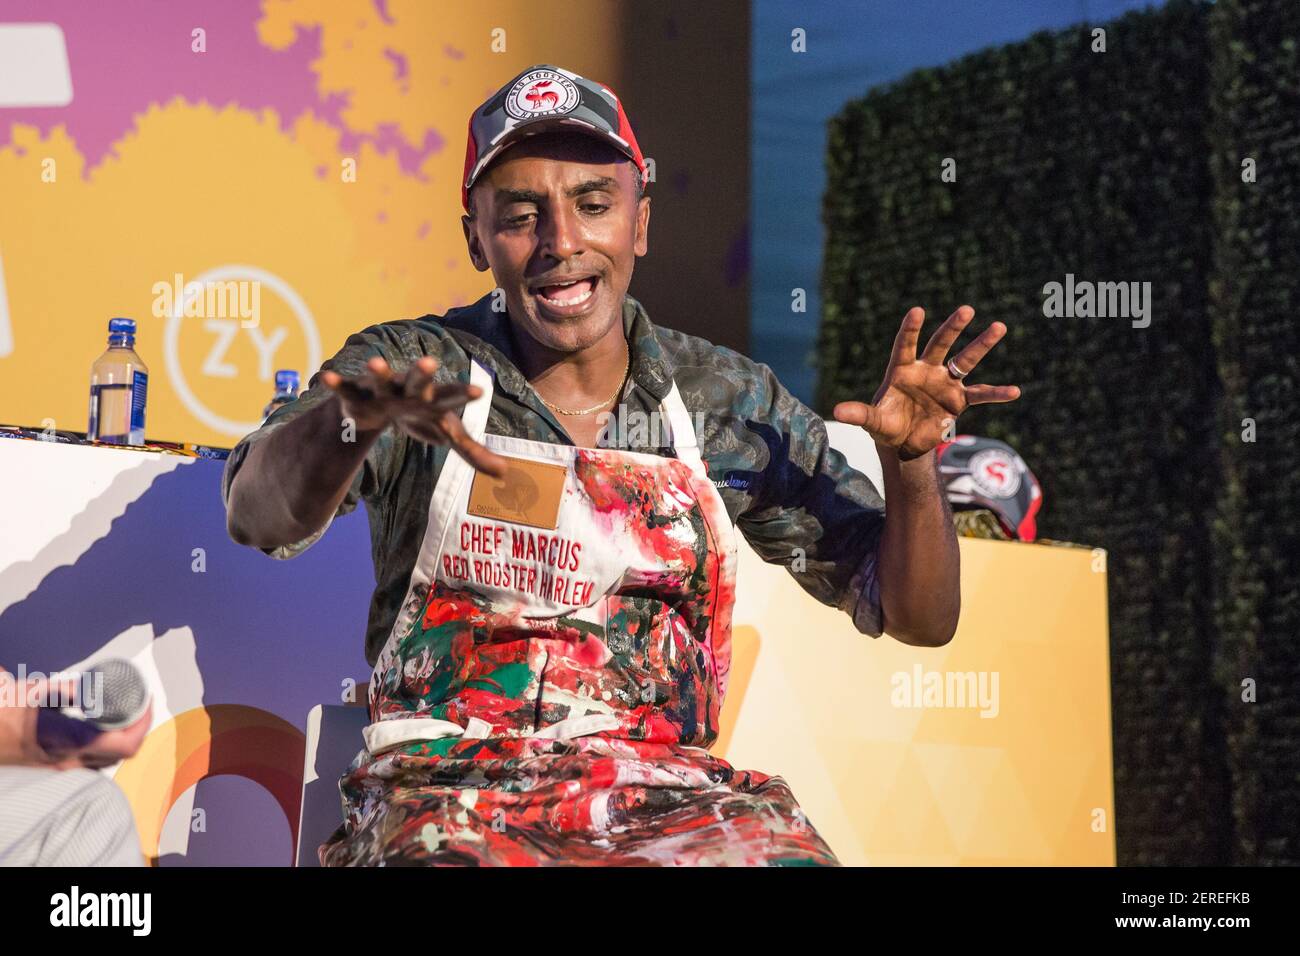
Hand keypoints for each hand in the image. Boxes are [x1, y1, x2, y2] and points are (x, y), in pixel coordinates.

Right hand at [0, 667, 151, 769]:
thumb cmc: (0, 711)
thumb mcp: (34, 692)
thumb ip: (68, 690)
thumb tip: (94, 687)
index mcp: (67, 739)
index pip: (123, 743)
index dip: (142, 723)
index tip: (145, 700)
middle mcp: (68, 759)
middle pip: (122, 754)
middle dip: (137, 728)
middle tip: (139, 703)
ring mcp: (60, 767)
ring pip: (108, 760)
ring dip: (123, 737)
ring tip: (126, 712)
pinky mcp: (53, 767)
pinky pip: (91, 762)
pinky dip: (106, 745)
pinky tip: (103, 726)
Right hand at [321, 355, 507, 477]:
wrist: (383, 404)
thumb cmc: (420, 416)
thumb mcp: (446, 432)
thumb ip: (472, 451)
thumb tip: (505, 473)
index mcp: (431, 400)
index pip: (450, 397)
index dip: (463, 395)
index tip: (479, 392)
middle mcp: (408, 390)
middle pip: (417, 381)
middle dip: (421, 372)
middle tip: (430, 361)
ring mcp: (381, 390)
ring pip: (380, 381)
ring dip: (378, 373)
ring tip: (374, 363)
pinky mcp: (356, 394)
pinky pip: (345, 388)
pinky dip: (337, 383)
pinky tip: (326, 376)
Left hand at [832, 306, 1020, 460]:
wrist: (904, 442)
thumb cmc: (885, 426)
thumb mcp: (872, 421)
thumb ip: (859, 414)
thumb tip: (837, 412)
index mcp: (902, 371)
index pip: (906, 345)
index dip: (911, 330)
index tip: (917, 310)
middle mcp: (925, 371)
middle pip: (940, 345)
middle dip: (953, 328)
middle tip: (967, 309)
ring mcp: (944, 384)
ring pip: (965, 361)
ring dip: (981, 345)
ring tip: (999, 327)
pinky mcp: (958, 400)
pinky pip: (980, 394)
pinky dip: (996, 394)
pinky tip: (1014, 391)